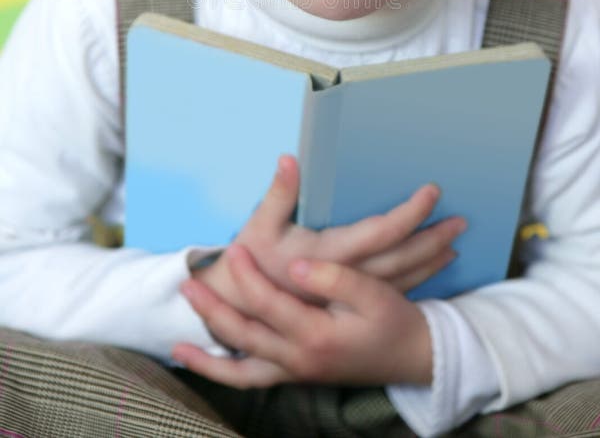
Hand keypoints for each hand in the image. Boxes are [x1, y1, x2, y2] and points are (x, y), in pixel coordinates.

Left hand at [174, 244, 431, 387]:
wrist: (413, 358)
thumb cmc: (394, 321)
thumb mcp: (374, 293)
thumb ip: (335, 277)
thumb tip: (299, 265)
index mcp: (318, 336)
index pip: (269, 305)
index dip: (248, 277)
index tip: (233, 248)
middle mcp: (299, 360)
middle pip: (244, 336)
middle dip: (213, 310)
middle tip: (188, 283)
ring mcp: (295, 372)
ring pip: (240, 369)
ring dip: (208, 353)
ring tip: (178, 339)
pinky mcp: (295, 375)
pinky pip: (249, 381)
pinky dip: (221, 372)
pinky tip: (198, 359)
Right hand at [195, 155, 465, 304]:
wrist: (239, 315)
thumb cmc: (248, 268)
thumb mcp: (256, 229)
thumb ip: (278, 193)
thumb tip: (288, 158)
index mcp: (329, 256)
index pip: (381, 233)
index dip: (410, 213)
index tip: (432, 192)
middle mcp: (346, 280)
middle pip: (402, 259)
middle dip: (433, 238)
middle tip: (461, 221)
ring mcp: (350, 298)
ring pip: (402, 280)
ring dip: (430, 261)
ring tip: (454, 245)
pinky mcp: (349, 307)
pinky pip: (393, 294)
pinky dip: (416, 280)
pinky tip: (428, 271)